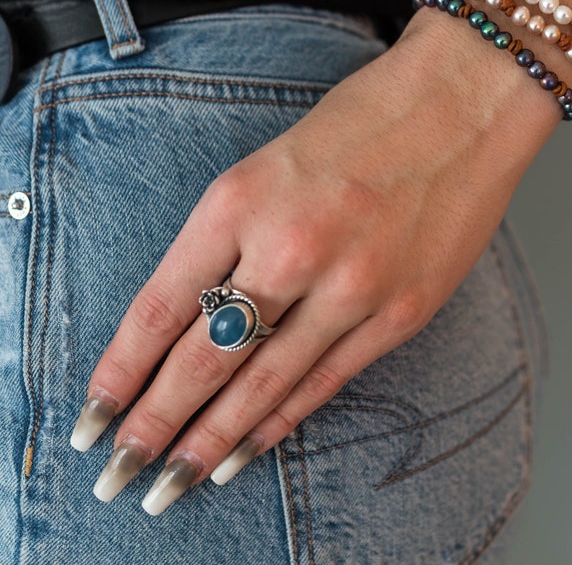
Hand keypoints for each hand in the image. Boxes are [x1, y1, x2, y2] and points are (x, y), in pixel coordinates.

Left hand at [70, 10, 560, 513]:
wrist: (462, 104)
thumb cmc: (365, 120)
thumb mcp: (270, 162)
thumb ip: (229, 238)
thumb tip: (190, 319)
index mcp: (242, 198)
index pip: (161, 305)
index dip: (121, 370)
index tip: (94, 413)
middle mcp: (291, 246)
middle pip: (204, 358)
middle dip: (154, 424)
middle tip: (120, 473)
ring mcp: (352, 284)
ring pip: (264, 383)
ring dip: (212, 441)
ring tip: (173, 484)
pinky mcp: (402, 309)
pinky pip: (327, 380)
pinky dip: (281, 422)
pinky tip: (248, 451)